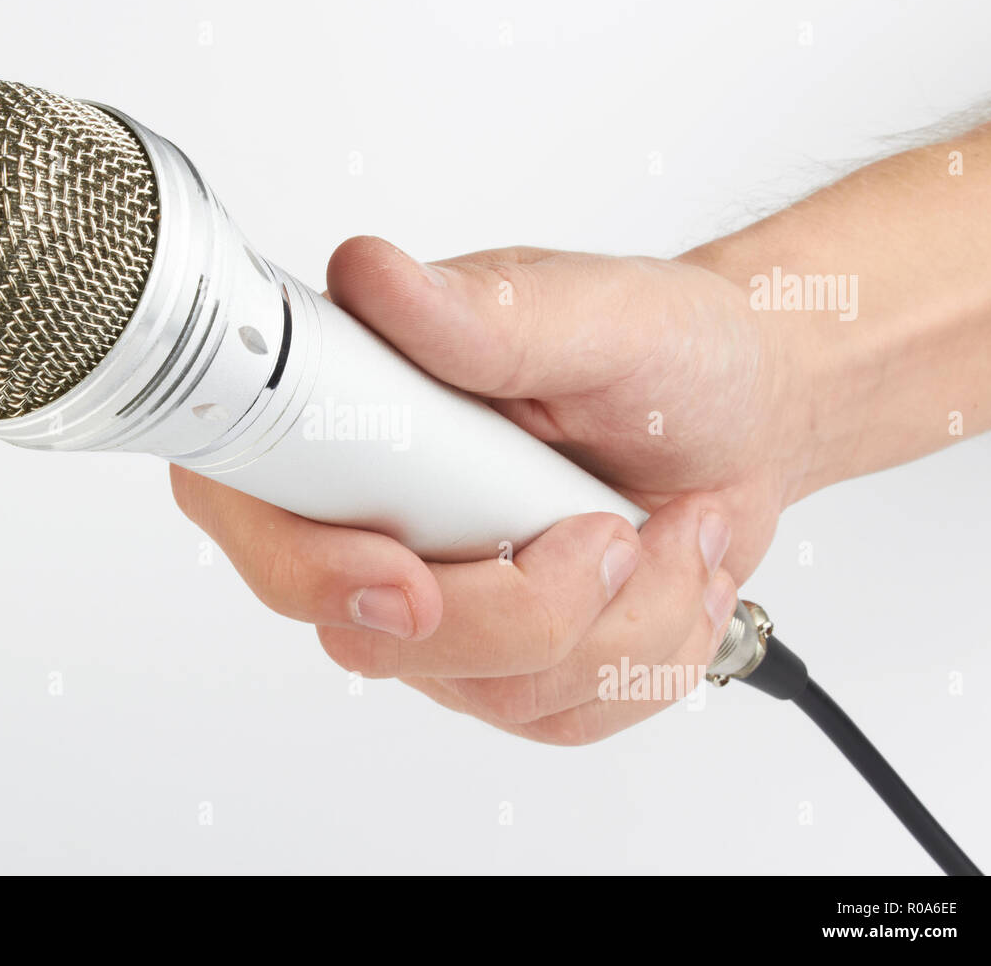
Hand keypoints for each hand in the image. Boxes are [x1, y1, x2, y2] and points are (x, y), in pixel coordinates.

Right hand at [171, 236, 809, 743]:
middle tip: (611, 531)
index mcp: (351, 420)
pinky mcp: (504, 666)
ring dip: (619, 621)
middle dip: (522, 610)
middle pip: (368, 638)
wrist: (738, 416)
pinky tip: (672, 578)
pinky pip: (558, 715)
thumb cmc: (657, 352)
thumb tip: (369, 276)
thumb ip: (481, 314)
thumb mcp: (593, 314)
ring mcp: (435, 608)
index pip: (252, 512)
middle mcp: (372, 526)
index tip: (409, 576)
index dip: (307, 568)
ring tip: (674, 530)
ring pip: (486, 688)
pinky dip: (647, 655)